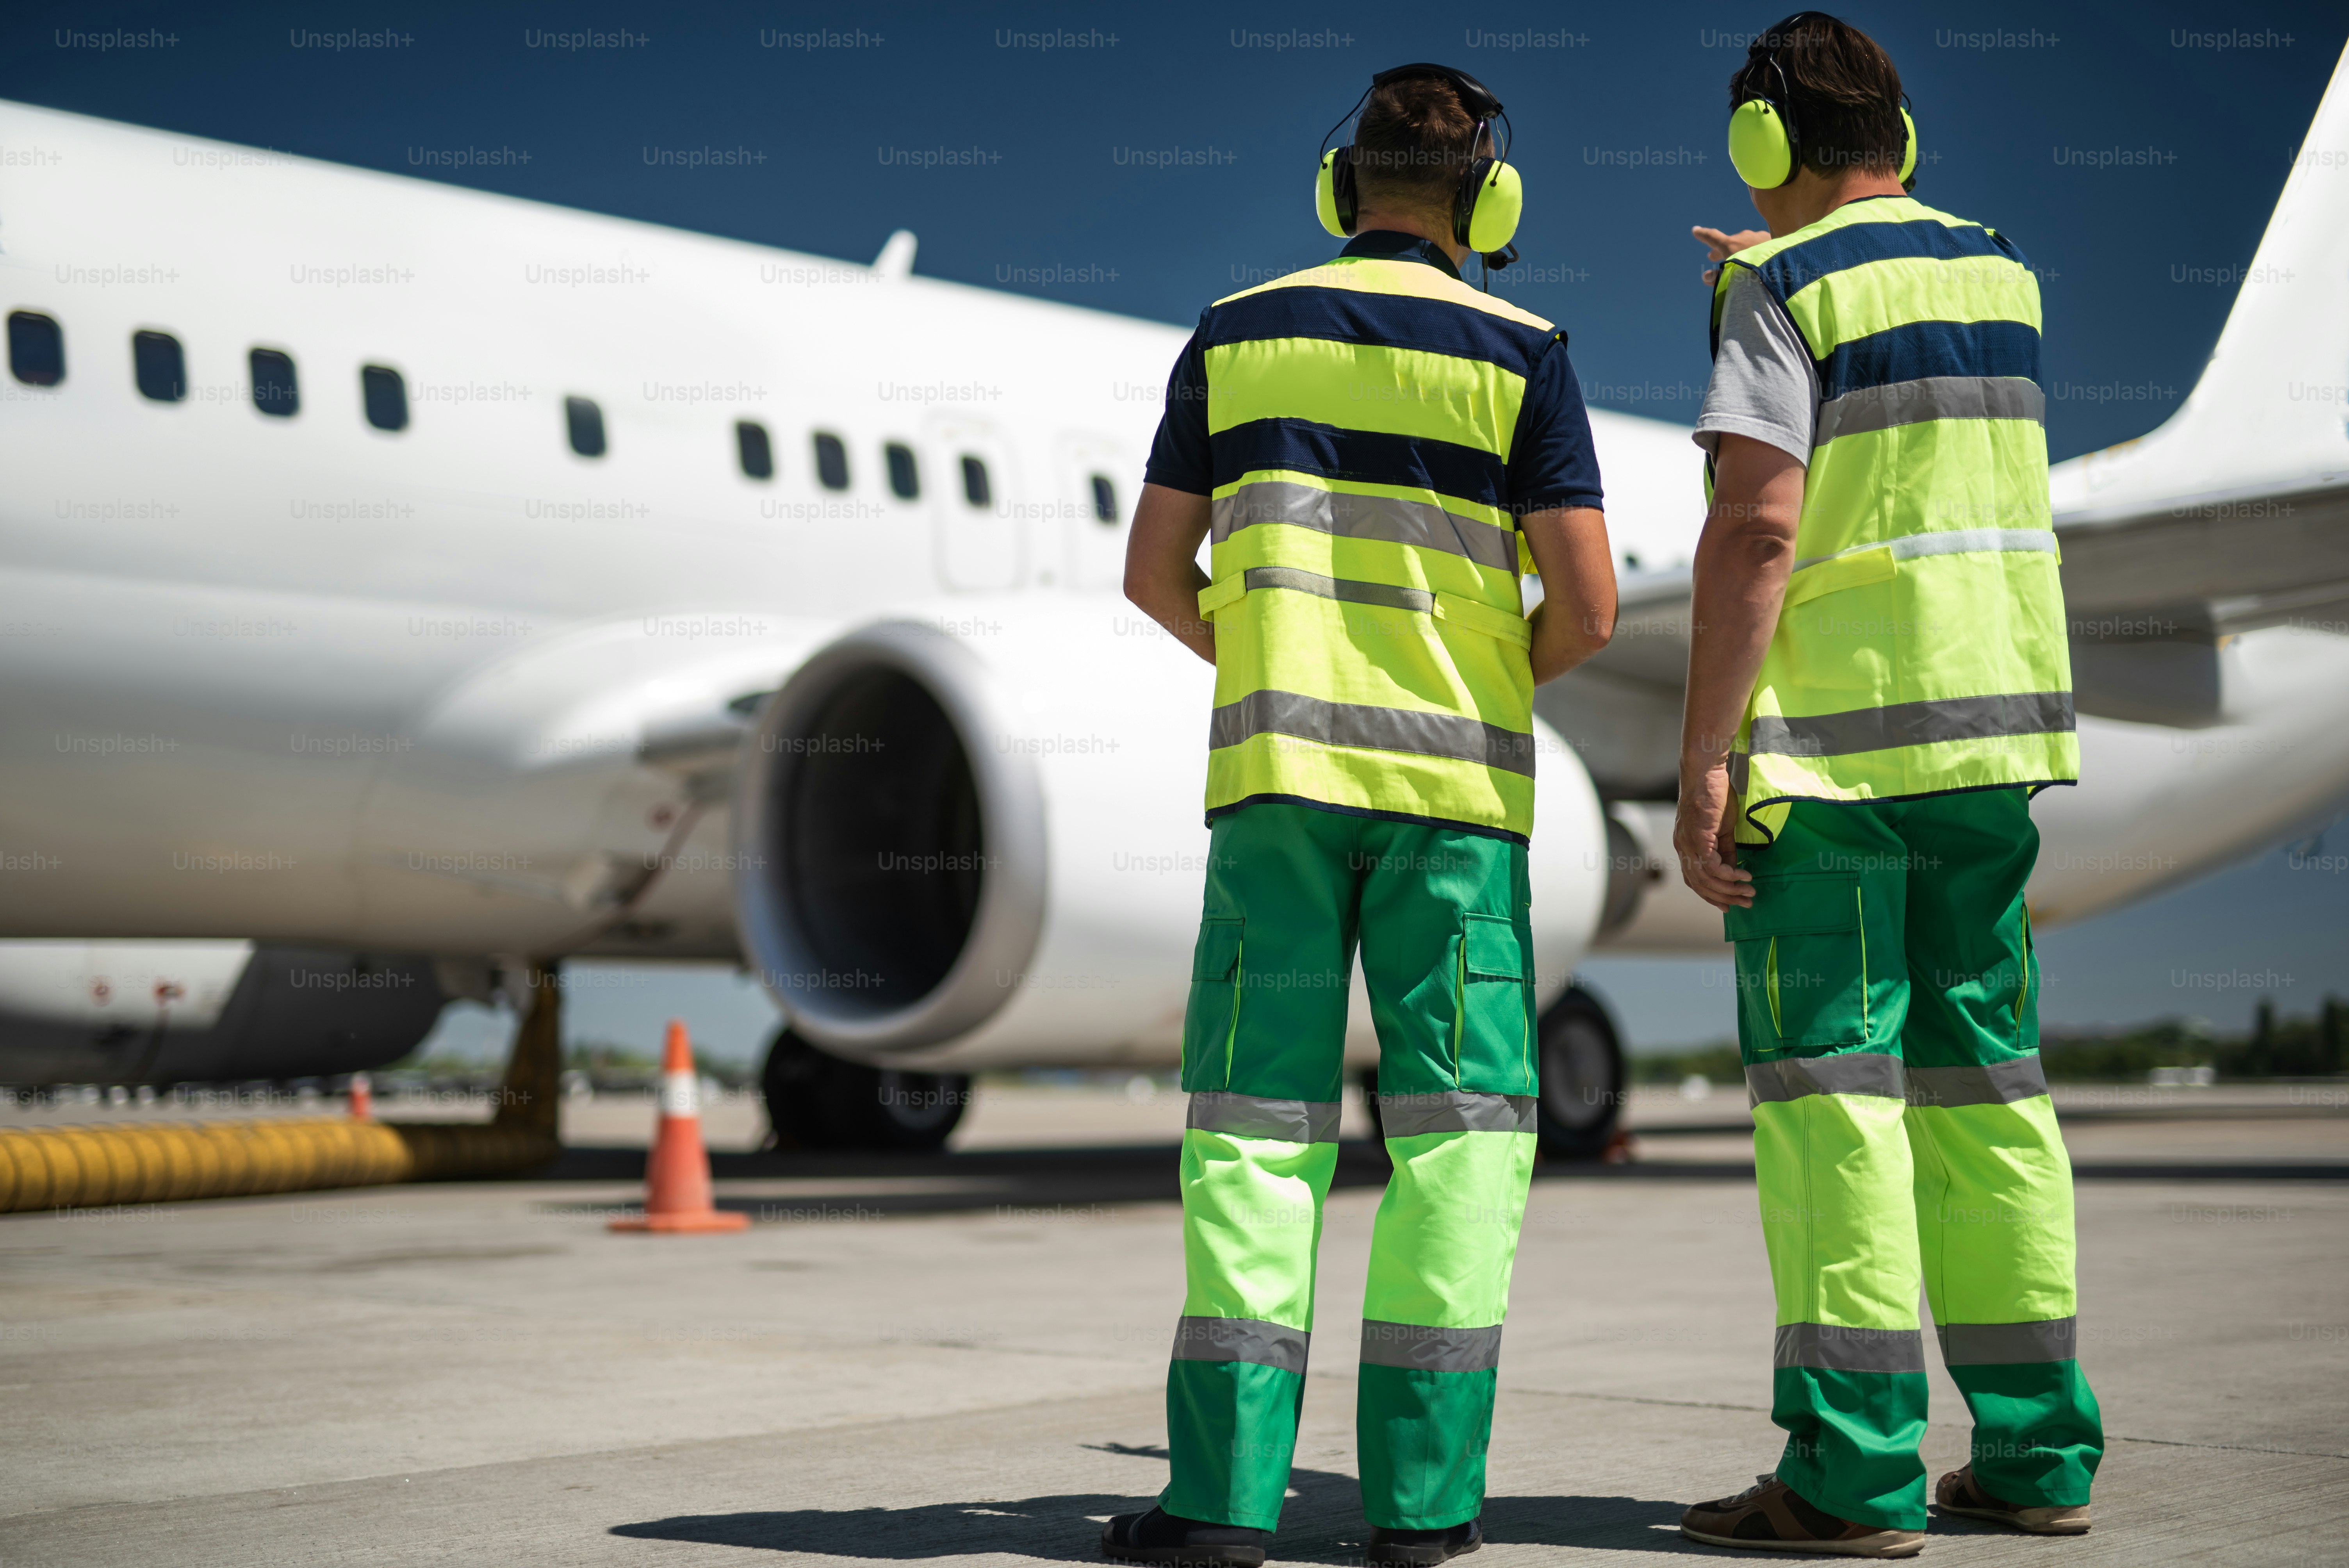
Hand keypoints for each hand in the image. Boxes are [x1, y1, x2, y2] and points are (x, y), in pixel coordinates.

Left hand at [1673, 763, 1753, 910]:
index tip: (1728, 905)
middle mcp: (1682, 848)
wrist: (1705, 772)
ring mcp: (1687, 844)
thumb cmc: (1714, 796)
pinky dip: (1728, 874)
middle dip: (1723, 898)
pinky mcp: (1698, 838)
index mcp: (1685, 846)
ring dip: (1729, 889)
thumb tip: (1733, 869)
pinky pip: (1711, 866)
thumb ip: (1725, 850)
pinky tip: (1743, 876)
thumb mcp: (1721, 828)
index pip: (1694, 880)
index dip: (1710, 895)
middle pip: (1700, 885)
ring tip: (1749, 892)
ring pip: (1706, 879)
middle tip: (1746, 904)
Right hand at [1692, 225, 1769, 285]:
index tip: (1695, 230)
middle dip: (1720, 249)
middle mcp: (1743, 237)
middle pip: (1729, 241)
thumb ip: (1717, 278)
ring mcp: (1759, 236)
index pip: (1711, 237)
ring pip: (1745, 241)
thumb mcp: (1731, 279)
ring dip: (1739, 249)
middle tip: (1712, 257)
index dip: (1702, 234)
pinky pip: (1759, 242)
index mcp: (1730, 245)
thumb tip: (1706, 276)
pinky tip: (1759, 256)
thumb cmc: (1752, 276)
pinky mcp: (1773, 239)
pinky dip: (1754, 248)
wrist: (1782, 268)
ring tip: (1739, 258)